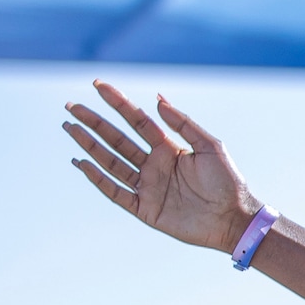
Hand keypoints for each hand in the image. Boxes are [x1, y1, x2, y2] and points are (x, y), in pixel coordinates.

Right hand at [64, 81, 258, 253]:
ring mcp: (148, 187)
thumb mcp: (210, 146)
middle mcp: (154, 165)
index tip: (98, 85)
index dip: (117, 103)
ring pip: (111, 162)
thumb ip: (183, 123)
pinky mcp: (145, 209)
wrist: (235, 219)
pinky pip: (115, 192)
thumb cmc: (229, 182)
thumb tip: (157, 99)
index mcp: (168, 148)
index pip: (136, 120)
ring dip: (90, 146)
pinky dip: (98, 178)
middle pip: (117, 139)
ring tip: (70, 128)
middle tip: (70, 106)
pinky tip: (81, 162)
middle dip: (94, 123)